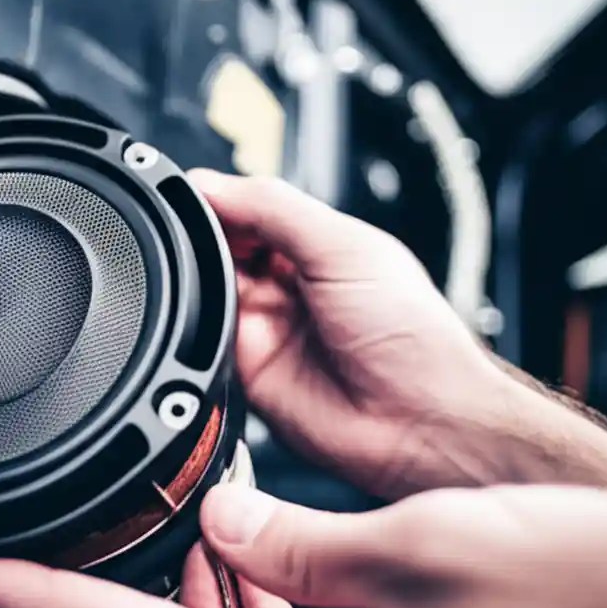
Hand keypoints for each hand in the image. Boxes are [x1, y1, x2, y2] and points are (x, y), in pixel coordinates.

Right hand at [188, 169, 513, 496]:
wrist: (420, 422)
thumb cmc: (413, 337)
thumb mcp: (343, 247)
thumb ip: (273, 208)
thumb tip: (209, 185)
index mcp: (313, 245)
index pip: (246, 209)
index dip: (216, 201)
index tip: (186, 195)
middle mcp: (284, 286)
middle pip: (216, 249)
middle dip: (198, 242)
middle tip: (191, 242)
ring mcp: (264, 329)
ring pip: (202, 294)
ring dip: (194, 286)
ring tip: (208, 283)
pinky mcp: (246, 373)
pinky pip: (199, 345)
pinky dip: (193, 331)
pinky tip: (206, 322)